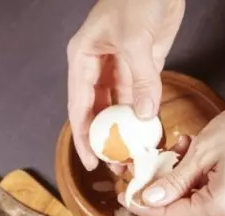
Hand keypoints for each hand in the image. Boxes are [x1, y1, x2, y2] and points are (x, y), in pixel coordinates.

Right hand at [67, 0, 184, 170]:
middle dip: (104, 140)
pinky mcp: (141, 67)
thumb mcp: (135, 38)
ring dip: (124, 132)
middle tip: (115, 167)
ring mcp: (119, 68)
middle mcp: (97, 67)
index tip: (91, 162)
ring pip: (117, 108)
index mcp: (83, 59)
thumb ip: (140, 78)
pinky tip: (146, 134)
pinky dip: (141, 116)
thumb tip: (143, 116)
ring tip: (130, 157)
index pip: (79, 106)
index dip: (84, 137)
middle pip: (96, 112)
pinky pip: (138, 97)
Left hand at [125, 96, 224, 215]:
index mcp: (221, 206)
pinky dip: (194, 175)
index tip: (125, 196)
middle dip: (161, 188)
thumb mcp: (201, 152)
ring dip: (178, 177)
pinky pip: (208, 191)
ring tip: (174, 151)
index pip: (172, 214)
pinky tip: (189, 153)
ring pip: (193, 198)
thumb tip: (149, 199)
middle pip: (182, 208)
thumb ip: (172, 180)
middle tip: (143, 169)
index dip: (145, 205)